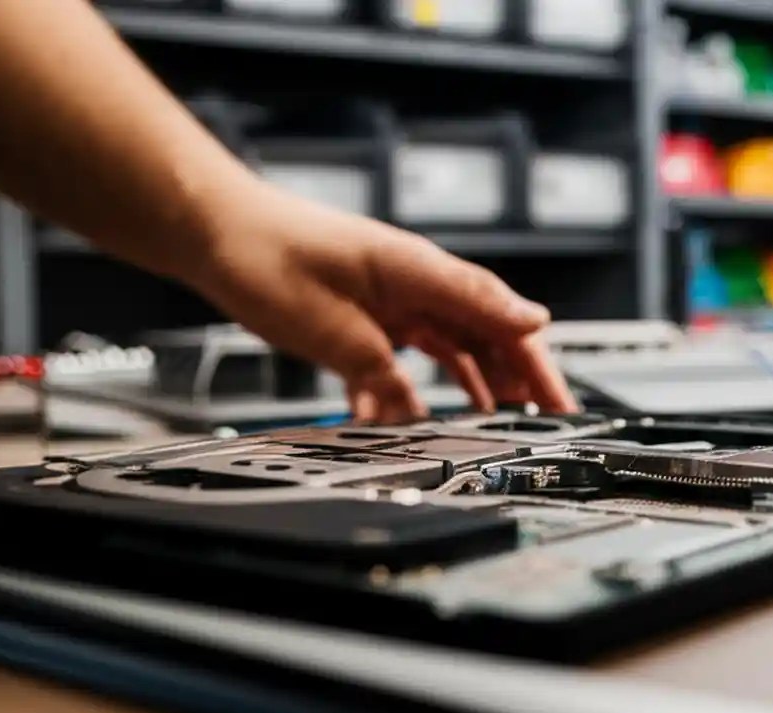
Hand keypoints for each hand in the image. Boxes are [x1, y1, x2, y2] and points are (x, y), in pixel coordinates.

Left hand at [182, 179, 578, 423]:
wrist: (212, 235)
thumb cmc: (270, 258)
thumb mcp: (345, 320)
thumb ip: (421, 343)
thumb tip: (492, 342)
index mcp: (420, 273)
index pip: (499, 319)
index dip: (535, 361)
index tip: (559, 399)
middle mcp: (412, 283)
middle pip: (483, 334)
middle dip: (516, 376)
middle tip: (541, 417)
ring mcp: (389, 298)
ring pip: (448, 344)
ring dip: (470, 383)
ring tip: (492, 418)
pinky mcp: (362, 314)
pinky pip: (401, 357)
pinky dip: (404, 389)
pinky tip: (397, 416)